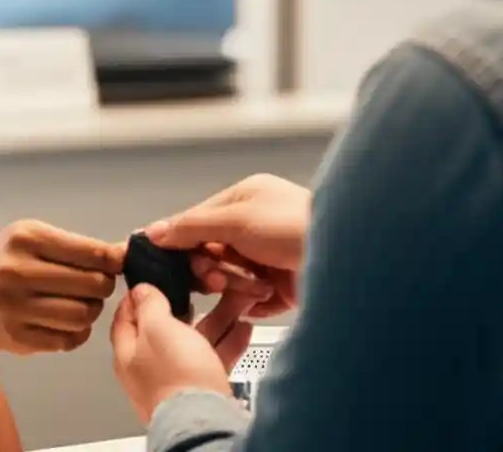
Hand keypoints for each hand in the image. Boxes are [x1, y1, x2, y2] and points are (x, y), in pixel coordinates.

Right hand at [0, 220, 123, 354]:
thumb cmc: (10, 264)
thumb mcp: (36, 240)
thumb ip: (79, 246)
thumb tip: (125, 252)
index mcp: (26, 238)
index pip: (91, 252)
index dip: (113, 260)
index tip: (117, 263)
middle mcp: (16, 272)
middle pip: (93, 285)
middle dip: (104, 286)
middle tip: (98, 285)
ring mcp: (15, 308)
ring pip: (84, 315)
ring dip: (93, 310)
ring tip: (83, 302)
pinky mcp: (18, 338)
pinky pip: (68, 339)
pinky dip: (78, 332)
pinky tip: (67, 321)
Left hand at [111, 285, 256, 424]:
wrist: (205, 420)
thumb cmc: (176, 379)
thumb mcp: (157, 328)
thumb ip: (149, 306)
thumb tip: (142, 291)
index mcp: (129, 353)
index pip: (126, 317)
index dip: (138, 296)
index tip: (151, 281)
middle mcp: (149, 368)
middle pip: (167, 328)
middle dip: (188, 304)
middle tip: (202, 288)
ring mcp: (176, 379)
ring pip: (195, 341)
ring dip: (216, 319)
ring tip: (235, 302)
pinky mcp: (200, 390)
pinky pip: (213, 359)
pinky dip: (228, 342)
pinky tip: (242, 329)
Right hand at [148, 174, 310, 317]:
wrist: (347, 260)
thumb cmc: (301, 226)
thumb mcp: (236, 219)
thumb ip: (192, 226)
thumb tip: (156, 230)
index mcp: (245, 200)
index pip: (197, 221)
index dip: (182, 242)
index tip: (167, 259)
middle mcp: (255, 227)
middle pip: (210, 252)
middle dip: (211, 267)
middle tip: (215, 275)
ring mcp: (267, 257)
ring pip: (227, 278)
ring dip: (234, 285)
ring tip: (251, 285)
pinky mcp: (280, 287)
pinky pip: (249, 300)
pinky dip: (253, 302)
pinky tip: (264, 297)